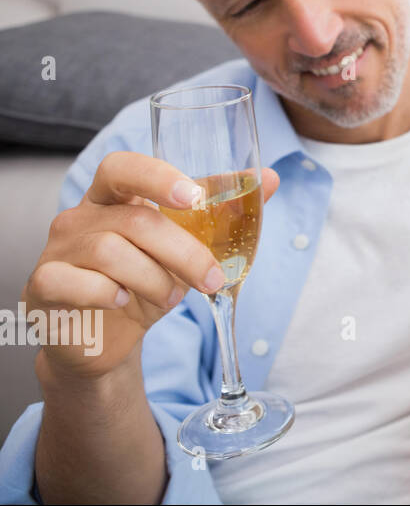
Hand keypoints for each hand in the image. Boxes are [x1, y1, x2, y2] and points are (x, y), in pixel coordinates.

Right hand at [23, 151, 280, 381]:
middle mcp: (80, 217)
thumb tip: (271, 177)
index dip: (156, 176)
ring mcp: (57, 249)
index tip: (191, 196)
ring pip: (114, 253)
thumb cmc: (146, 279)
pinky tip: (123, 302)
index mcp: (112, 197)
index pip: (123, 167)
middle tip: (212, 278)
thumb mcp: (185, 245)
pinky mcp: (43, 285)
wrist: (105, 337)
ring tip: (170, 296)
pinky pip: (77, 283)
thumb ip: (221, 210)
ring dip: (156, 280)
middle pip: (137, 220)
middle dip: (185, 252)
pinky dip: (109, 294)